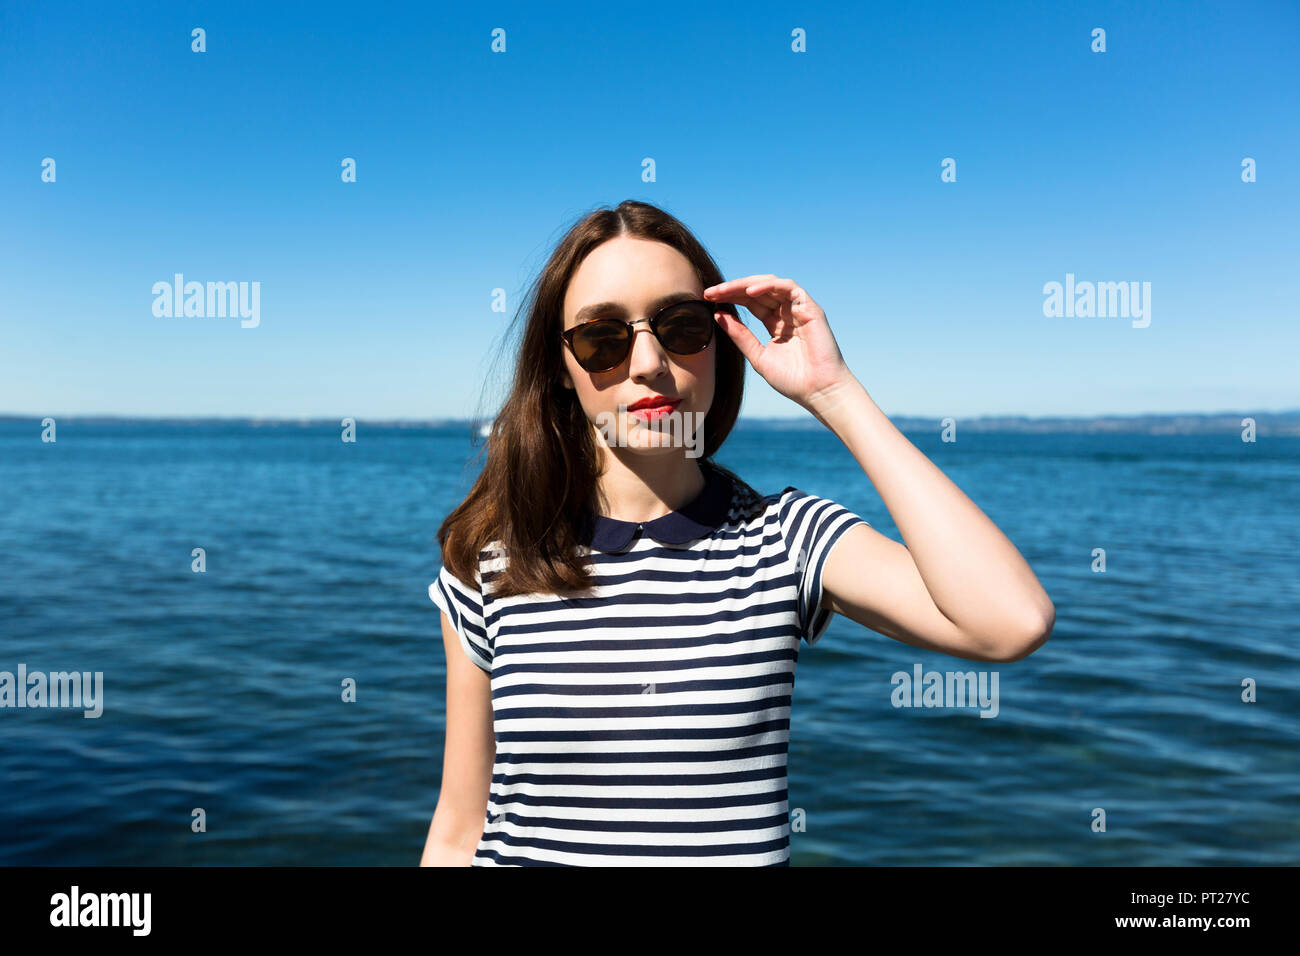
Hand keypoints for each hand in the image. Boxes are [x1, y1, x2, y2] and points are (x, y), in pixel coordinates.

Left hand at [703, 275, 854, 410]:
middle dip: (733, 289)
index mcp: (776, 323)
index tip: (708, 298)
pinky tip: (749, 292)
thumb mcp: (758, 356)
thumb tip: (718, 315)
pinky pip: (789, 288)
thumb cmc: (793, 380)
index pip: (751, 302)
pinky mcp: (811, 308)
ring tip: (725, 290)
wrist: (818, 392)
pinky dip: (769, 285)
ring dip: (746, 284)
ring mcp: (800, 309)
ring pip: (771, 284)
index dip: (730, 297)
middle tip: (710, 292)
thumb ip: (740, 335)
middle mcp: (787, 313)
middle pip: (758, 291)